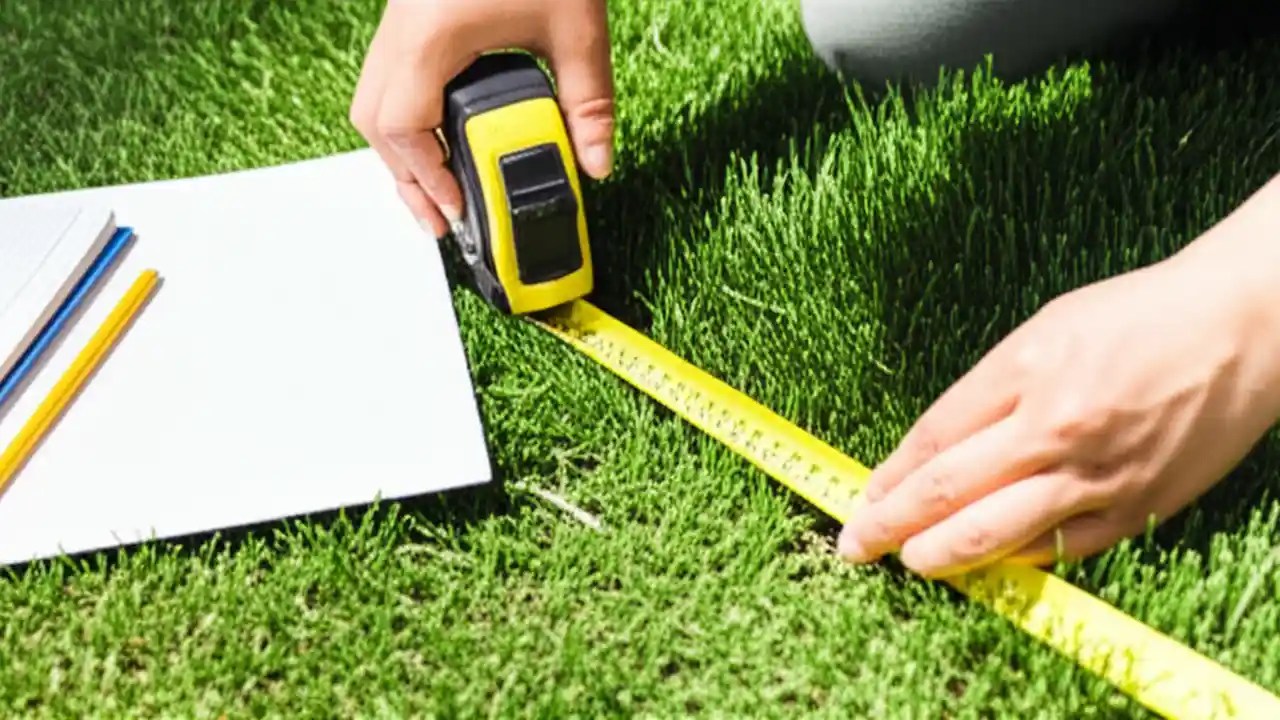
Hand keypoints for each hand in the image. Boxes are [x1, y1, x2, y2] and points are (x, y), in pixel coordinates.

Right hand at [349, 0, 615, 235]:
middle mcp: (403, 25)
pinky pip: (394, 76)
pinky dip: (411, 117)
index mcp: (432, 32)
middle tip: (444, 217)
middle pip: (374, 120)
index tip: (460, 210)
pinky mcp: (416, 12)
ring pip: (376, 98)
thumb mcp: (578, 25)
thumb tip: (595, 165)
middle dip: (406, 175)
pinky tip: (444, 137)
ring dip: (405, 149)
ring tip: (442, 190)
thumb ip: (587, 101)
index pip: (403, 125)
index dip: (425, 178)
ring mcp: (403, 16)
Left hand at [838, 180, 1279, 577]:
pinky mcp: (1140, 506)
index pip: (935, 440)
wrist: (1242, 326)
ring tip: (911, 563)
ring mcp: (1099, 473)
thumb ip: (989, 391)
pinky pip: (1063, 549)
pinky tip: (989, 566)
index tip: (861, 498)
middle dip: (892, 525)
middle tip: (856, 546)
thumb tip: (935, 449)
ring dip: (944, 555)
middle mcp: (1056, 427)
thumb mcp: (1045, 330)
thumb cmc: (1135, 318)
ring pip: (1000, 532)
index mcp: (1026, 370)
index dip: (890, 477)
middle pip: (951, 491)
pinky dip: (1018, 560)